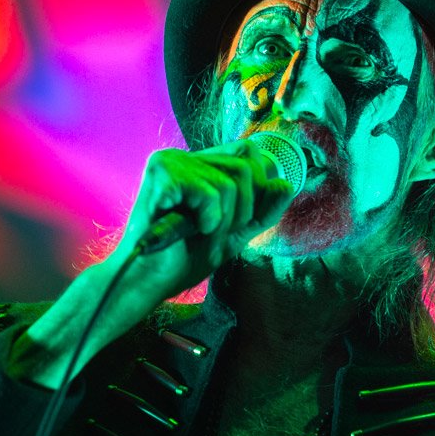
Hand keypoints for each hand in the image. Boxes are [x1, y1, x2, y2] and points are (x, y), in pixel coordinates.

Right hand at [113, 140, 295, 301]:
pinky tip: (190, 229)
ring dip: (224, 221)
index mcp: (197, 165)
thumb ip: (261, 210)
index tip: (238, 221)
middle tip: (214, 233)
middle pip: (246, 167)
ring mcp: (170, 161)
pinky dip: (208, 219)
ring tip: (200, 235)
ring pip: (231, 182)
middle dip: (241, 211)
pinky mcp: (162, 173)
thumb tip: (286, 184)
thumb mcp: (234, 233)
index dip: (257, 188)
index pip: (249, 154)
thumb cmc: (183, 258)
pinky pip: (211, 192)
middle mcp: (183, 157)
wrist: (148, 281)